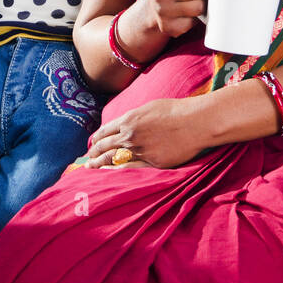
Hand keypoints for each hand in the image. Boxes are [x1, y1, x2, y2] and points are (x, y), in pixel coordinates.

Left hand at [84, 96, 213, 169]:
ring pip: (113, 160)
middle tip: (87, 160)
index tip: (92, 144)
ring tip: (92, 169)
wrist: (195, 122)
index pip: (105, 131)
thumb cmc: (176, 111)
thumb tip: (126, 123)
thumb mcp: (150, 107)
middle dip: (94, 154)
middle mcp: (130, 135)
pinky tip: (110, 175)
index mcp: (129, 119)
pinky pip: (130, 169)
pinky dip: (117, 172)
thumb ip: (135, 117)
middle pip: (105, 147)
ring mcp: (140, 150)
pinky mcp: (152, 163)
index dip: (96, 139)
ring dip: (100, 165)